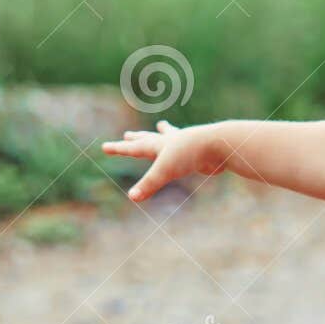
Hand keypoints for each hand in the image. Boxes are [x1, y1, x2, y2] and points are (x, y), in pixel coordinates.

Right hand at [100, 119, 225, 200]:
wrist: (219, 145)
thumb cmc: (190, 154)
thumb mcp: (165, 171)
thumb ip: (148, 185)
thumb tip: (131, 198)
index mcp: (159, 145)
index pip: (133, 148)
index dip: (119, 149)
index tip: (104, 147)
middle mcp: (171, 142)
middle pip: (150, 139)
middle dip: (137, 138)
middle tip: (128, 133)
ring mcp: (186, 144)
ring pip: (171, 137)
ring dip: (164, 132)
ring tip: (161, 125)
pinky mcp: (199, 151)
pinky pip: (189, 148)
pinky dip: (185, 145)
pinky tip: (189, 143)